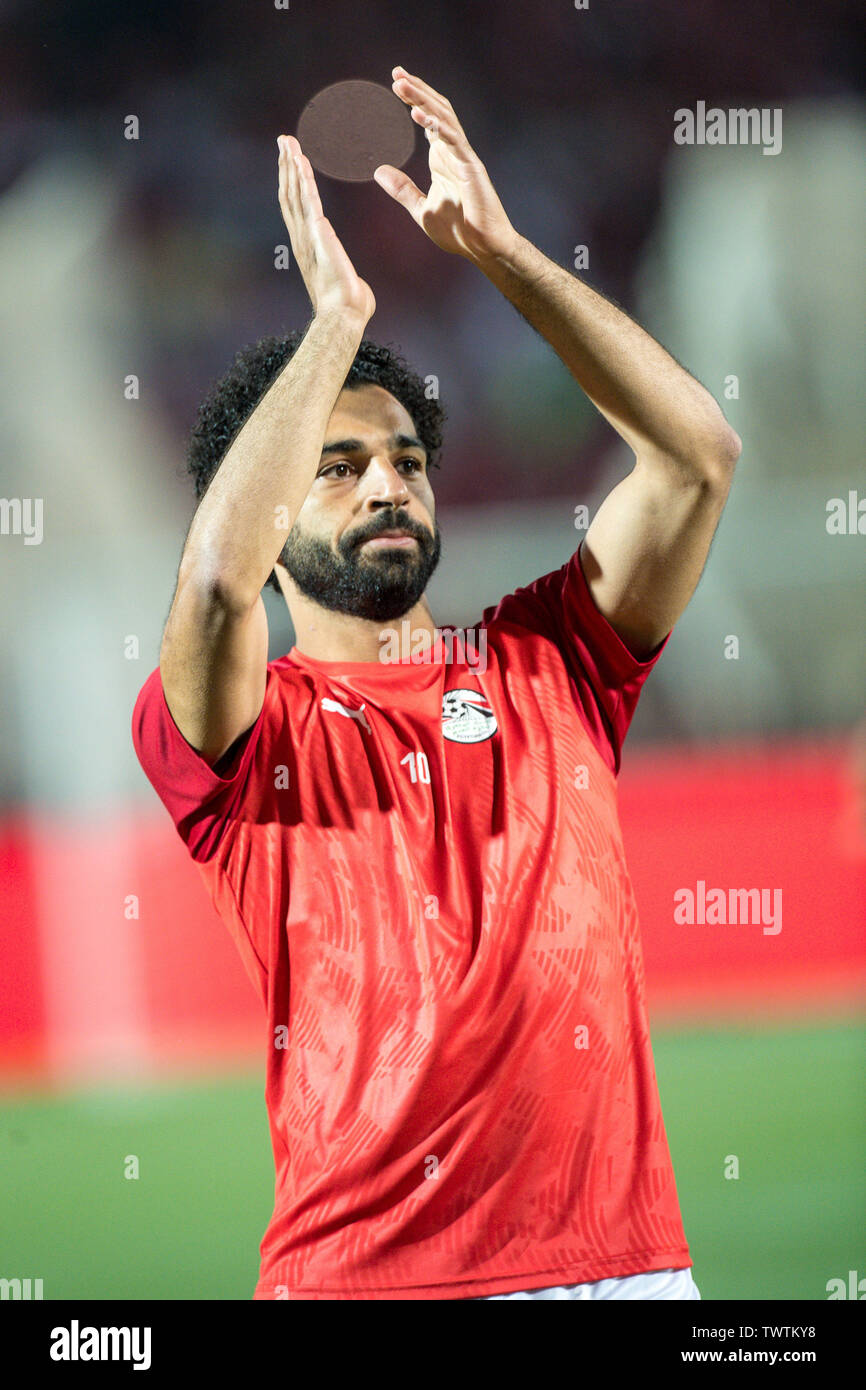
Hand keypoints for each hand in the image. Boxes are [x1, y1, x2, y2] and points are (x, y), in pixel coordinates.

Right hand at [277, 134, 375, 323]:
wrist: (344, 315)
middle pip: (289, 194)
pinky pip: (309, 201)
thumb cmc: (348, 305)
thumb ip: (342, 274)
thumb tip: (351, 282)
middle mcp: (302, 238)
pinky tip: (300, 161)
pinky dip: (303, 180)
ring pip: (295, 193)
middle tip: (283, 140)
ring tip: (288, 143)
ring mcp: (307, 236)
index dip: (291, 183)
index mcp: (307, 246)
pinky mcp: (319, 235)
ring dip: (291, 166)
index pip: (296, 207)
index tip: (290, 161)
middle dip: (286, 166)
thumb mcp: (342, 280)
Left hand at [373, 66, 517, 263]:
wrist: (482, 248)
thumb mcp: (421, 209)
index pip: (427, 119)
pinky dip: (437, 126)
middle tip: (396, 74)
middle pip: (435, 111)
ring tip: (403, 85)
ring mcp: (463, 157)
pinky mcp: (471, 168)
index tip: (396, 82)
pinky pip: (453, 141)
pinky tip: (420, 115)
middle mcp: (453, 152)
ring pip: (444, 119)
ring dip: (423, 100)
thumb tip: (378, 171)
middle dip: (416, 91)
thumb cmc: (458, 232)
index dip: (413, 99)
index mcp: (442, 158)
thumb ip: (402, 189)